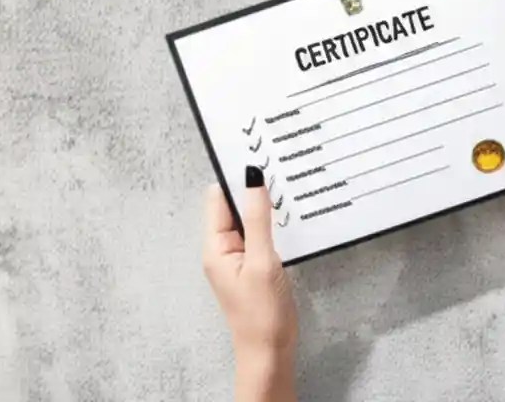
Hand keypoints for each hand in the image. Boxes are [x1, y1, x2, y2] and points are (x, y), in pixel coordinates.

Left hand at [203, 171, 297, 400]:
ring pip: (250, 221)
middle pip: (234, 207)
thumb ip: (259, 217)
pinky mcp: (255, 267)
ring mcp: (239, 259)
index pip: (219, 199)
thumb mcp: (262, 259)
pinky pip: (260, 236)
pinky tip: (289, 218)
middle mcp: (223, 250)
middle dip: (253, 189)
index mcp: (215, 247)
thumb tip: (252, 178)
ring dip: (265, 207)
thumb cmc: (262, 312)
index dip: (235, 178)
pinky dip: (272, 225)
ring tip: (287, 187)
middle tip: (278, 165)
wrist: (270, 351)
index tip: (257, 154)